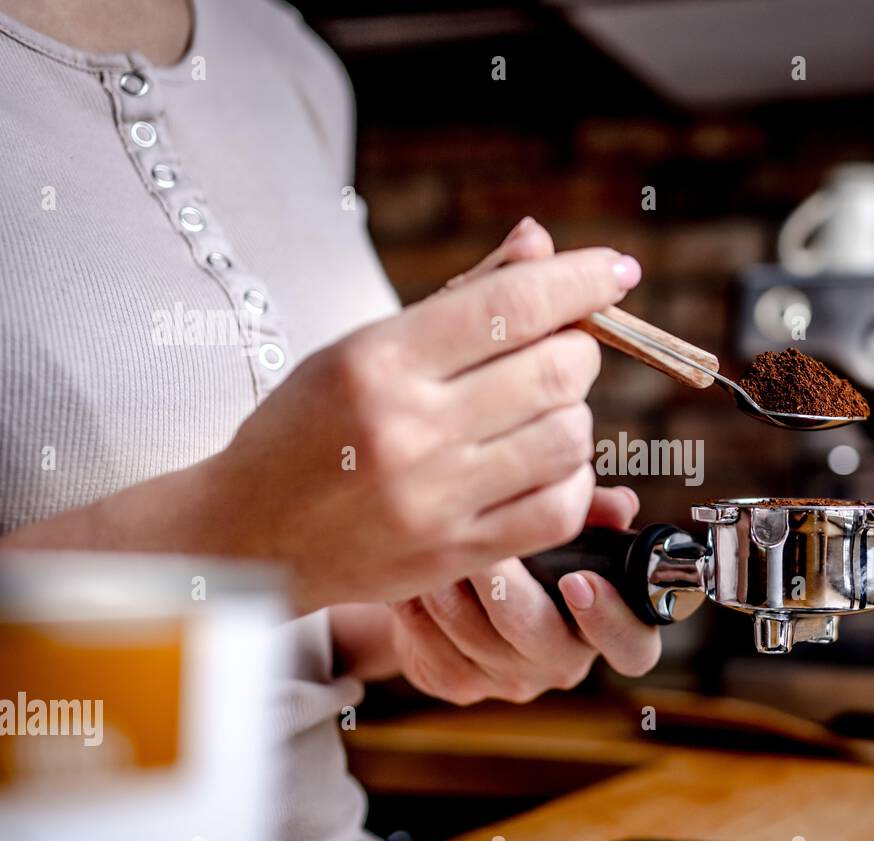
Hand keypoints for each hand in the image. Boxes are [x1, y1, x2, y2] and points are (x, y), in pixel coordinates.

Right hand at [205, 219, 641, 611]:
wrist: (246, 538)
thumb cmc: (303, 432)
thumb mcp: (359, 349)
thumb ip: (458, 299)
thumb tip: (540, 243)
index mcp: (378, 361)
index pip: (512, 304)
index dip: (581, 279)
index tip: (616, 270)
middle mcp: (411, 428)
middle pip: (559, 369)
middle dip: (578, 350)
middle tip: (559, 352)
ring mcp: (437, 498)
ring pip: (571, 437)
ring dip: (574, 415)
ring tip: (539, 413)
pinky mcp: (458, 553)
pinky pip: (561, 507)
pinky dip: (572, 478)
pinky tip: (545, 466)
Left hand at [390, 486, 661, 703]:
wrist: (459, 592)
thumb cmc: (529, 554)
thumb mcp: (563, 529)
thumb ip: (592, 515)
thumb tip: (621, 503)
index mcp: (606, 629)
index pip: (632, 649)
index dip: (611, 622)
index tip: (578, 580)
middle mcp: (564, 663)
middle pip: (537, 637)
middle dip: (505, 585)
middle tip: (483, 546)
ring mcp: (511, 681)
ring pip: (477, 638)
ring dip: (453, 586)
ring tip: (435, 542)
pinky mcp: (461, 686)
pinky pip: (434, 649)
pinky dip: (419, 608)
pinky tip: (413, 575)